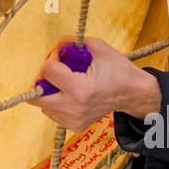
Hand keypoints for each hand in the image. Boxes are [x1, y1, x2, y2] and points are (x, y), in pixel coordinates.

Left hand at [27, 36, 161, 131]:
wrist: (133, 94)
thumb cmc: (118, 69)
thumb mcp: (98, 47)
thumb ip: (71, 42)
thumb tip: (53, 45)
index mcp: (81, 89)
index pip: (47, 71)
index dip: (52, 58)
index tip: (63, 56)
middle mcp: (75, 107)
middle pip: (35, 97)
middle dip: (41, 80)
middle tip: (56, 72)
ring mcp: (74, 119)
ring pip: (42, 105)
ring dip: (49, 91)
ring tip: (67, 83)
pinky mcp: (75, 126)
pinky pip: (52, 113)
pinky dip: (56, 101)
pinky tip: (71, 94)